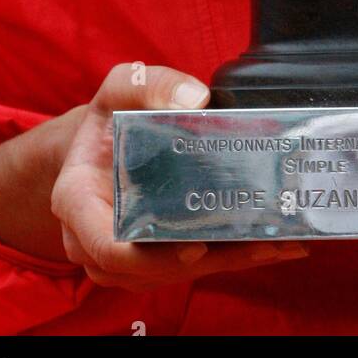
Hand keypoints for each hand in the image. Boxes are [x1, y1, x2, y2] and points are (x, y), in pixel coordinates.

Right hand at [50, 64, 307, 289]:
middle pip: (151, 268)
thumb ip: (151, 84)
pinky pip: (191, 264)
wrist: (103, 142)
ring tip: (280, 243)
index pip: (106, 246)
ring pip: (176, 273)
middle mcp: (95, 240)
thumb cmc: (110, 116)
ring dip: (229, 262)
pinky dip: (231, 256)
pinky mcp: (153, 257)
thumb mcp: (123, 86)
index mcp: (77, 201)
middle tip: (263, 243)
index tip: (195, 246)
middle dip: (210, 261)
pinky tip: (275, 244)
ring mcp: (124, 256)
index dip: (149, 256)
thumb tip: (195, 99)